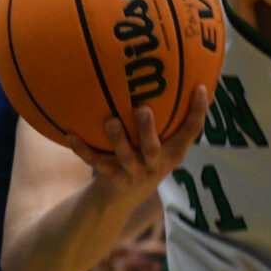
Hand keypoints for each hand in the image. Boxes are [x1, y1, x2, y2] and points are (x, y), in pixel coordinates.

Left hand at [67, 85, 207, 201]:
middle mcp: (156, 163)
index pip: (191, 131)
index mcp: (172, 151)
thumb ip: (166, 118)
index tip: (200, 88)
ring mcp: (134, 172)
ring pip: (126, 156)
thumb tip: (166, 74)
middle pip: (154, 147)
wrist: (122, 196)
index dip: (198, 111)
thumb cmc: (144, 156)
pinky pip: (96, 162)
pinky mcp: (112, 177)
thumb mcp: (161, 143)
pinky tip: (71, 136)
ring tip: (110, 120)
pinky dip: (83, 150)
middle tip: (142, 108)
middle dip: (148, 129)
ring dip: (118, 139)